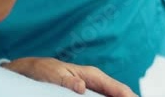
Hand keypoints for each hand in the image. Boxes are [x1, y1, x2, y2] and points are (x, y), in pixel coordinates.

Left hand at [0, 57, 136, 96]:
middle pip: (119, 93)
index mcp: (92, 74)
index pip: (117, 87)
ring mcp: (94, 88)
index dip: (129, 96)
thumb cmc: (45, 70)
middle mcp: (96, 81)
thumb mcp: (54, 75)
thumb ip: (67, 80)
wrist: (35, 70)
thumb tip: (80, 86)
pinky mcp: (89, 94)